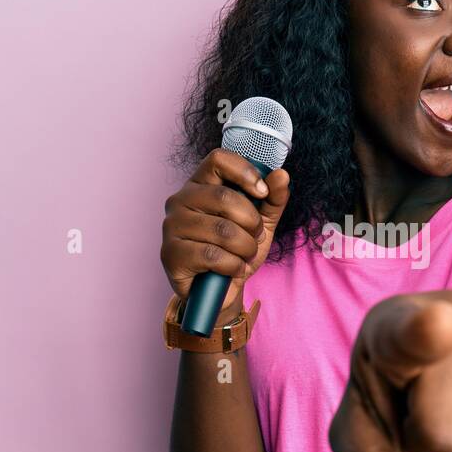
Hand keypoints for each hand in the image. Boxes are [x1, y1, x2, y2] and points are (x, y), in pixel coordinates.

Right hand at [160, 148, 289, 320]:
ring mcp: (172, 226)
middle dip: (252, 222)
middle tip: (255, 236)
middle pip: (224, 198)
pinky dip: (233, 266)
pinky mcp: (170, 254)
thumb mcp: (261, 223)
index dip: (245, 173)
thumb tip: (281, 175)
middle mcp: (180, 200)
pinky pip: (212, 255)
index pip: (218, 160)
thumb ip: (273, 199)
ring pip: (222, 230)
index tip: (262, 192)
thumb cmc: (236, 251)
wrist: (220, 291)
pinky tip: (232, 269)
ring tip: (244, 255)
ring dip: (245, 248)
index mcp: (200, 184)